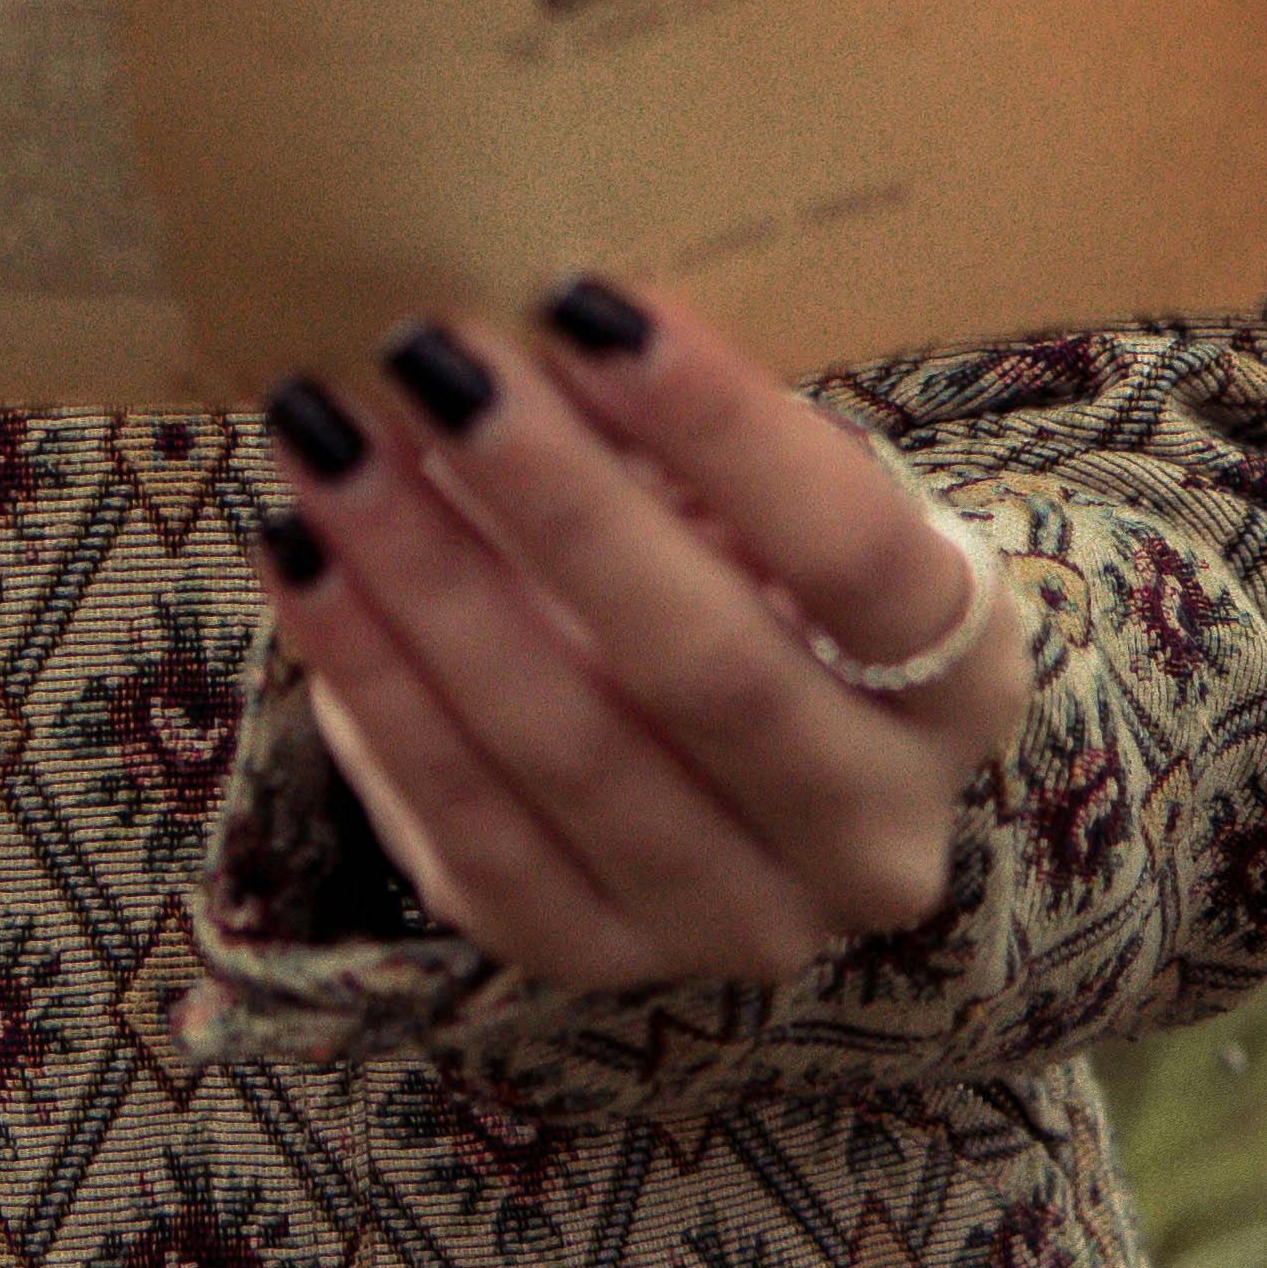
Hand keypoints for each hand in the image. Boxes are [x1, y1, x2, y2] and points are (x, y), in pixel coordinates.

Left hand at [242, 280, 1028, 985]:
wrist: (772, 738)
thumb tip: (515, 305)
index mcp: (961, 678)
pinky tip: (305, 566)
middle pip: (707, 668)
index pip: (851, 549)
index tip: (582, 300)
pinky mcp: (606, 967)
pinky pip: (473, 839)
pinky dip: (376, 694)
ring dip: (426, 587)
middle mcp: (875, 832)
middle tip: (423, 356)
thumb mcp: (775, 483)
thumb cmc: (767, 555)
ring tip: (326, 441)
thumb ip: (679, 419)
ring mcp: (744, 923)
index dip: (718, 425)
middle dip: (547, 499)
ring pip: (571, 757)